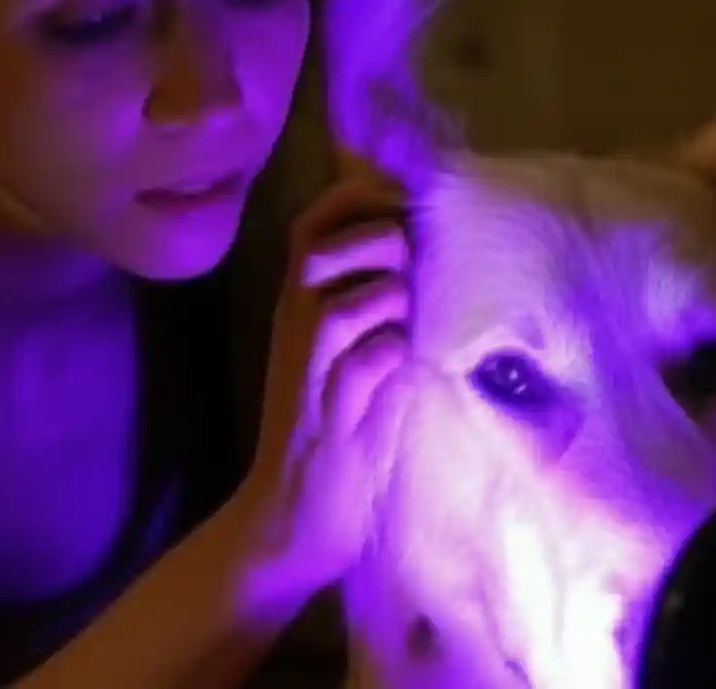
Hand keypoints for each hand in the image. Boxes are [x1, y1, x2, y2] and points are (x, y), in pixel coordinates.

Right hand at [238, 176, 411, 591]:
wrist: (290, 518)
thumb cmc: (335, 430)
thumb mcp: (354, 351)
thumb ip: (377, 302)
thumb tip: (425, 250)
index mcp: (300, 307)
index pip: (313, 222)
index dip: (357, 196)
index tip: (405, 204)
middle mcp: (295, 328)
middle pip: (320, 247)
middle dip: (379, 239)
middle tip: (413, 268)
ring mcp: (309, 372)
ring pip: (339, 303)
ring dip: (388, 297)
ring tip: (408, 318)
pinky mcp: (331, 418)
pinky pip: (365, 364)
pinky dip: (391, 352)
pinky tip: (404, 361)